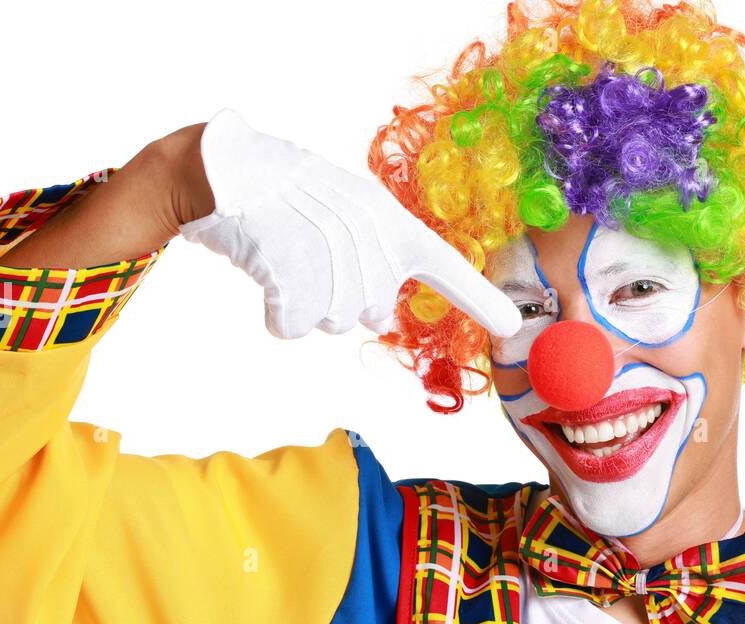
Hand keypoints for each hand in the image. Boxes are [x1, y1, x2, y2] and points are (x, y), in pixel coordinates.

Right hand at [178, 108, 521, 339]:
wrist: (232, 172)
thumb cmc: (290, 191)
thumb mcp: (351, 212)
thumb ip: (375, 259)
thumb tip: (375, 315)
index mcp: (392, 227)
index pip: (447, 268)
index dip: (480, 299)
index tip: (512, 323)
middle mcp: (375, 255)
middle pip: (370, 313)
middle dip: (339, 294)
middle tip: (310, 252)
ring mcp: (338, 278)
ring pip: (330, 323)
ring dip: (305, 299)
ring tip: (287, 255)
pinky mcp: (298, 295)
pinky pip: (291, 328)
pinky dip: (274, 310)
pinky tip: (267, 271)